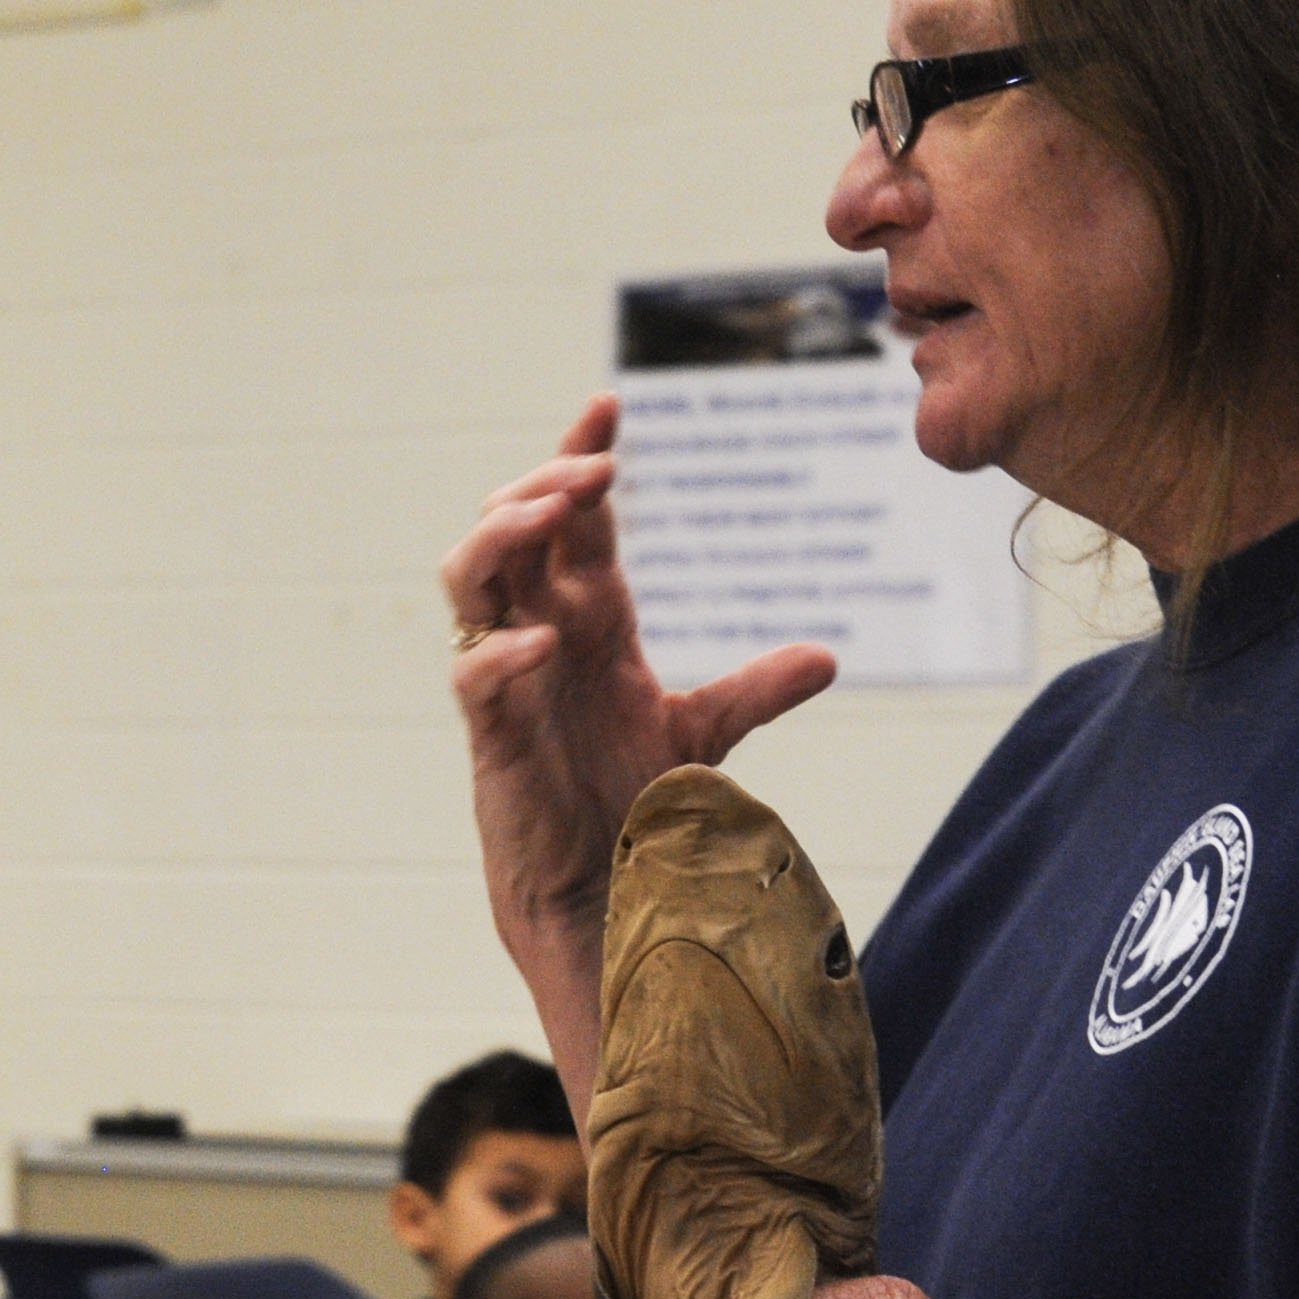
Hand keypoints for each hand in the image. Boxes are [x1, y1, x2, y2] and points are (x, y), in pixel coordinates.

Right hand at [444, 398, 837, 988]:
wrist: (606, 892)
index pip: (571, 518)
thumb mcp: (704, 733)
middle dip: (543, 482)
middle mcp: (539, 634)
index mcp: (586, 618)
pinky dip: (502, 653)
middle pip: (510, 526)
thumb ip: (756, 689)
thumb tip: (829, 656)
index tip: (608, 405)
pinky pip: (475, 678)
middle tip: (596, 467)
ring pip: (469, 579)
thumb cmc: (633, 807)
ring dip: (500, 537)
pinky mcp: (494, 738)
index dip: (580, 457)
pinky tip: (542, 641)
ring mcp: (510, 681)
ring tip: (549, 515)